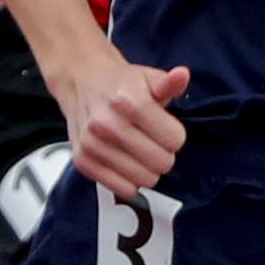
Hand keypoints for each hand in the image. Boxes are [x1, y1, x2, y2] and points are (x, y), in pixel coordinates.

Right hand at [53, 51, 190, 198]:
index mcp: (129, 101)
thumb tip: (182, 76)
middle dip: (164, 154)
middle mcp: (108, 124)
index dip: (175, 135)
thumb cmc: (120, 85)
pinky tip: (125, 162)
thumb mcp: (148, 78)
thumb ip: (169, 83)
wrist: (82, 84)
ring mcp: (94, 145)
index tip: (165, 128)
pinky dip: (130, 180)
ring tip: (139, 151)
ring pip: (145, 180)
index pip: (175, 140)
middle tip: (153, 141)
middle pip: (162, 163)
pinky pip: (124, 189)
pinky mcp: (84, 162)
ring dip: (148, 169)